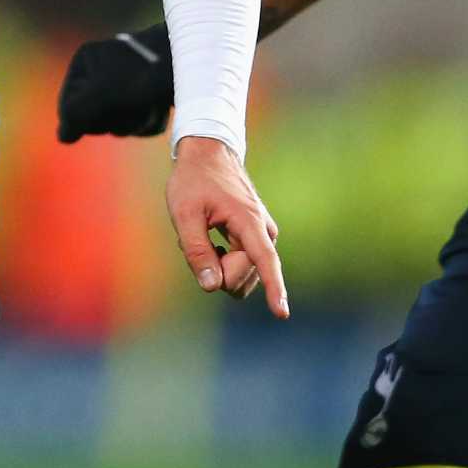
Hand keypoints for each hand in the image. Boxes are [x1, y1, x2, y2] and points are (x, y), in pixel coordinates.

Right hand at [56, 27, 173, 140]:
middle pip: (96, 120)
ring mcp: (126, 86)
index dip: (87, 118)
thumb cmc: (146, 73)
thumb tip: (62, 136)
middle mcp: (102, 72)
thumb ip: (77, 115)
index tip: (106, 107)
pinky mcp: (148, 96)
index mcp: (86, 63)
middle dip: (116, 119)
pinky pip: (139, 124)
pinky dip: (150, 122)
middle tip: (132, 104)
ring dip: (136, 122)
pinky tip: (161, 108)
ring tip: (151, 104)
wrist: (196, 60)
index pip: (69, 107)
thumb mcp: (104, 93)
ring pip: (120, 125)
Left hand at [168, 136, 285, 317]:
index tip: (282, 313)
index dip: (274, 289)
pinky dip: (220, 260)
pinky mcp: (257, 239)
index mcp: (249, 222)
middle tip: (196, 237)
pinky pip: (239, 266)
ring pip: (239, 275)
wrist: (208, 154)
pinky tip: (211, 238)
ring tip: (204, 234)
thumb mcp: (184, 214)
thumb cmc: (193, 181)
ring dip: (216, 264)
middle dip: (214, 268)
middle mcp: (264, 232)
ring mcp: (262, 236)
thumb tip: (212, 287)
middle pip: (240, 276)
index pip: (265, 261)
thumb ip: (197, 251)